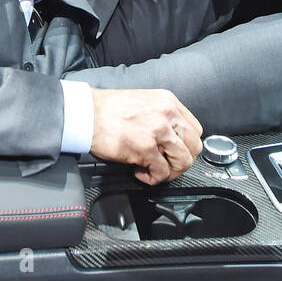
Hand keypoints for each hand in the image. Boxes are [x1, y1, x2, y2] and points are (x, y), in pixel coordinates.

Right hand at [89, 89, 203, 184]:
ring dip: (169, 171)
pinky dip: (152, 178)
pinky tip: (139, 172)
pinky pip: (162, 172)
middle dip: (180, 160)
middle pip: (194, 147)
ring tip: (153, 170)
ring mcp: (158, 131)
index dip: (186, 145)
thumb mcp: (144, 102)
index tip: (173, 152)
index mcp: (168, 102)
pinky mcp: (145, 148)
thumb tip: (171, 138)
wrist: (86, 113)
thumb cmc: (108, 109)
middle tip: (165, 164)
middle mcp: (167, 114)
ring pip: (183, 161)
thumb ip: (161, 117)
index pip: (195, 129)